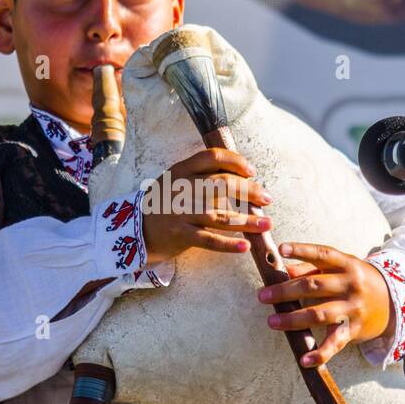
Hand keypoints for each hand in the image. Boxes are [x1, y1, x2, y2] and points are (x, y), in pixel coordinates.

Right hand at [141, 148, 272, 265]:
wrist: (137, 229)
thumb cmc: (165, 203)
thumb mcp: (177, 181)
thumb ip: (203, 175)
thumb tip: (242, 176)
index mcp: (181, 170)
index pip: (212, 157)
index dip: (236, 162)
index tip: (252, 172)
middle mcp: (180, 189)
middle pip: (221, 185)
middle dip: (248, 191)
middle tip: (267, 199)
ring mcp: (180, 213)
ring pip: (219, 215)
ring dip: (246, 220)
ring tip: (267, 224)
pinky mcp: (180, 235)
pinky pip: (209, 240)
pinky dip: (228, 244)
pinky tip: (245, 246)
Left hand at [256, 242, 394, 365]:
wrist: (393, 302)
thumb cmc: (358, 281)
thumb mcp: (341, 268)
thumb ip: (312, 268)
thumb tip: (283, 269)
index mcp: (347, 265)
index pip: (323, 255)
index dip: (302, 250)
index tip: (282, 249)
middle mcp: (351, 285)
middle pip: (314, 287)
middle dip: (285, 291)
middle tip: (263, 296)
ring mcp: (353, 308)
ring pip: (319, 314)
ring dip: (293, 319)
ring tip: (272, 321)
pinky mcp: (354, 330)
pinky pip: (335, 343)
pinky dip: (320, 353)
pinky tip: (304, 359)